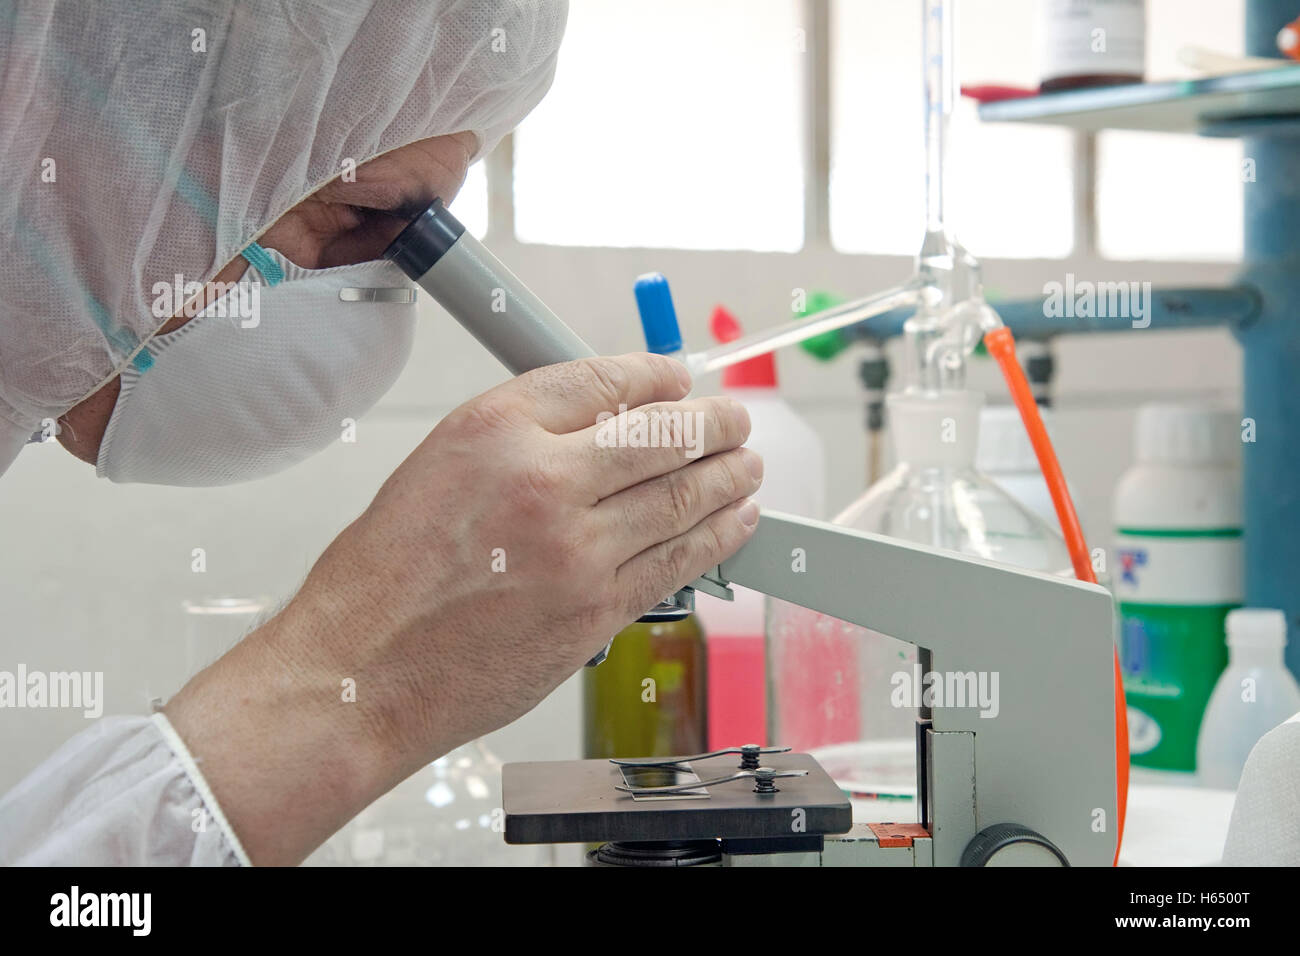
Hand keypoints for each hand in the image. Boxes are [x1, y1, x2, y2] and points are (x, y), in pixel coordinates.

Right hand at [166, 353, 761, 862]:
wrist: (361, 670)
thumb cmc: (383, 577)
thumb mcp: (437, 466)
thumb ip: (519, 438)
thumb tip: (601, 426)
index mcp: (493, 430)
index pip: (603, 380)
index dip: (655, 374)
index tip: (678, 376)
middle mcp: (543, 480)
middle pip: (662, 436)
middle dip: (713, 424)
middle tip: (734, 420)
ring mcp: (577, 551)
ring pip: (683, 499)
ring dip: (729, 478)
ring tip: (747, 466)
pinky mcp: (597, 611)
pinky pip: (678, 564)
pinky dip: (717, 538)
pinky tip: (736, 524)